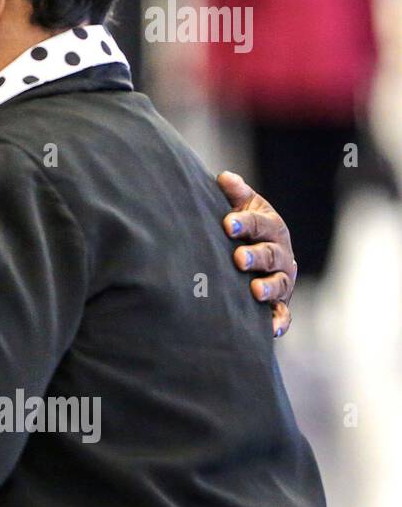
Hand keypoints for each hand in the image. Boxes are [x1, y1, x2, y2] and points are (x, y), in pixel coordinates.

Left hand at [217, 170, 295, 337]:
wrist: (250, 253)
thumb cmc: (240, 227)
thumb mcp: (240, 207)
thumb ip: (234, 194)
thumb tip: (224, 178)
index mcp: (270, 227)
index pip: (260, 223)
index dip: (244, 223)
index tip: (227, 224)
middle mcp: (280, 253)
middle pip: (271, 254)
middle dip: (256, 256)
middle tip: (238, 258)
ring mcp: (281, 279)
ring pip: (279, 284)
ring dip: (268, 287)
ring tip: (255, 290)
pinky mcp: (278, 303)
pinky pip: (282, 314)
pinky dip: (278, 321)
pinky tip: (270, 329)